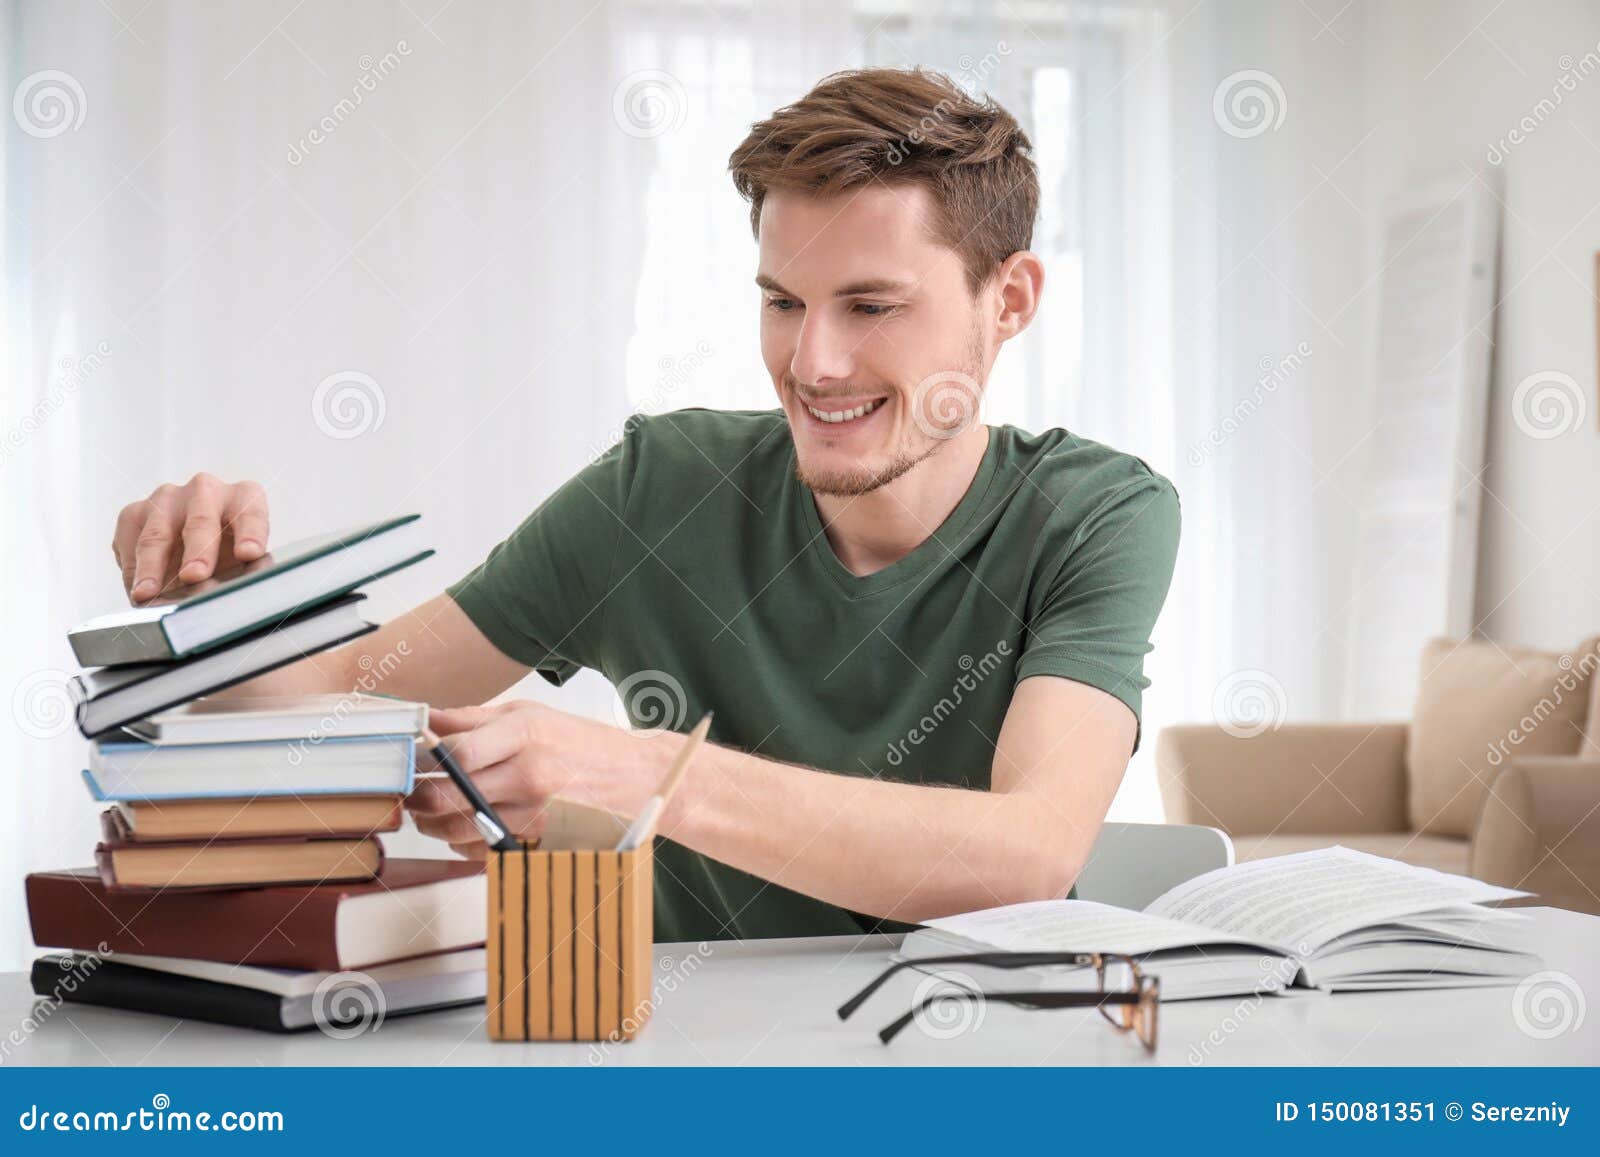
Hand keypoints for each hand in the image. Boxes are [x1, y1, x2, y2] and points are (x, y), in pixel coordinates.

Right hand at [113, 473, 269, 601]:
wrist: (193, 549)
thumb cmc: (228, 553)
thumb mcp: (242, 559)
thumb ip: (241, 570)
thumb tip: (226, 595)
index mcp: (244, 497)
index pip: (250, 513)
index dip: (250, 534)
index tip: (249, 554)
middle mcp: (205, 490)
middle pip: (201, 520)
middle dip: (198, 551)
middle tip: (195, 576)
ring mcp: (167, 498)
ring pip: (158, 534)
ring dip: (152, 566)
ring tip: (147, 593)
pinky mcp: (136, 511)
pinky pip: (130, 540)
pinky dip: (132, 569)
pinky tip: (136, 589)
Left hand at [406, 701, 661, 857]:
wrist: (637, 777)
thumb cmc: (582, 744)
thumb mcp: (530, 715)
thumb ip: (472, 719)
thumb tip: (424, 719)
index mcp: (525, 733)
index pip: (454, 752)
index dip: (421, 761)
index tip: (408, 762)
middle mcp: (530, 773)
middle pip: (448, 794)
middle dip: (418, 798)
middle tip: (411, 793)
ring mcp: (536, 813)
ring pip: (459, 828)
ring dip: (434, 824)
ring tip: (432, 812)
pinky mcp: (540, 842)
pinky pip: (482, 852)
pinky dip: (463, 845)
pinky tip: (465, 830)